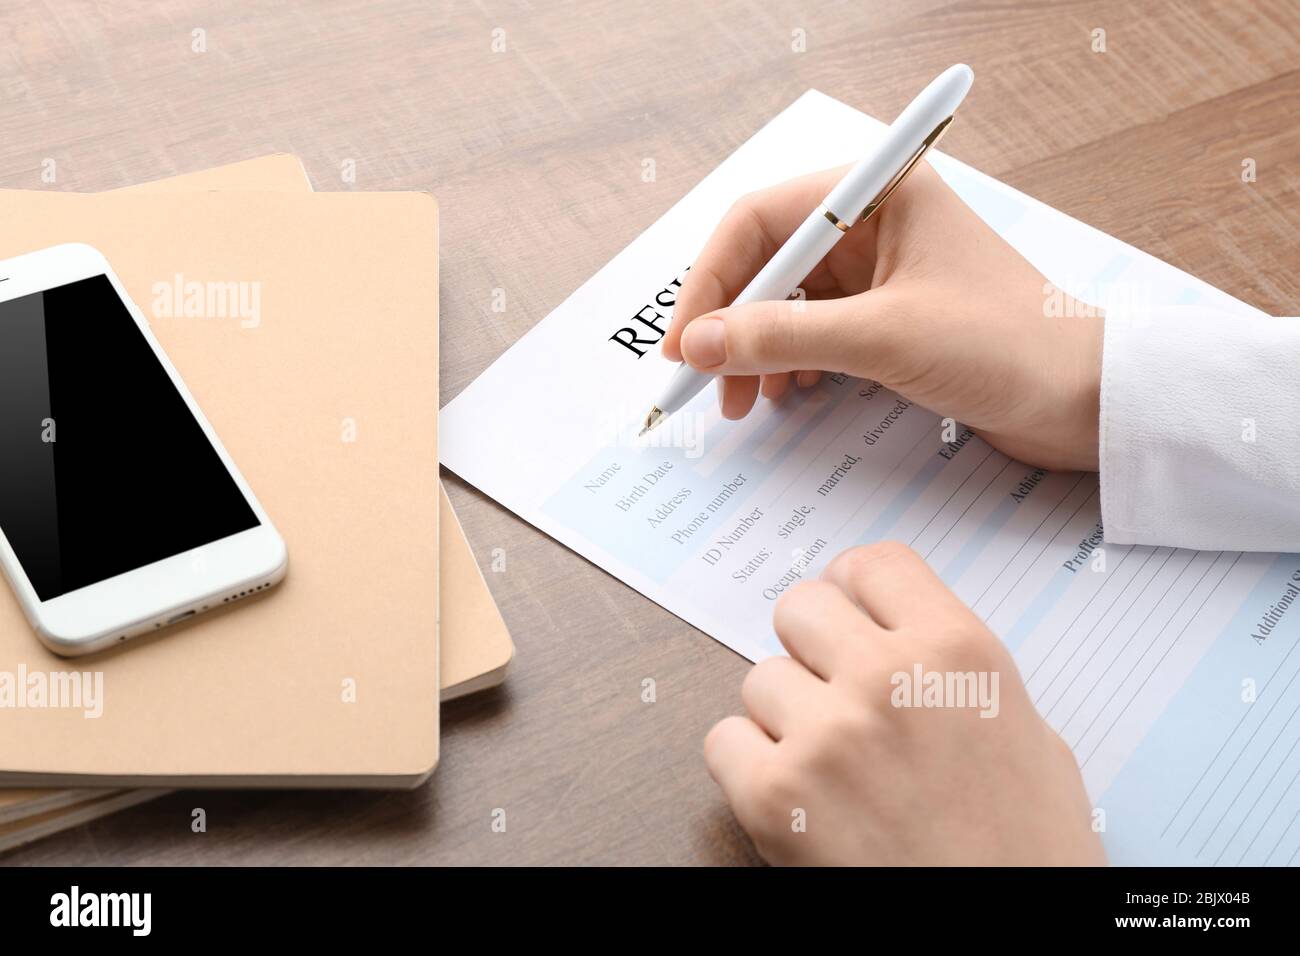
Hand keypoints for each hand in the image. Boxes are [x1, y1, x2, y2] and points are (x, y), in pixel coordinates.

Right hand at [661, 162, 1102, 471]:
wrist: (1088, 401)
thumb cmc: (1008, 346)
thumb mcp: (884, 338)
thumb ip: (783, 336)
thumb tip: (700, 343)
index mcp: (878, 192)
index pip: (760, 221)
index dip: (711, 281)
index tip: (685, 343)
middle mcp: (873, 222)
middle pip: (766, 262)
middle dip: (731, 324)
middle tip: (706, 382)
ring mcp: (881, 270)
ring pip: (786, 301)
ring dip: (757, 350)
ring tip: (749, 402)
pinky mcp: (890, 315)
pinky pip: (814, 330)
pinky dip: (792, 363)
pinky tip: (793, 394)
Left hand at [704, 541, 1105, 865]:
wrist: (1006, 935)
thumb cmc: (1028, 850)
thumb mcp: (1028, 734)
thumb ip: (955, 669)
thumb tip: (898, 632)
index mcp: (958, 653)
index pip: (872, 563)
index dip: (855, 589)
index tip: (851, 613)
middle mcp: (888, 679)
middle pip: (801, 606)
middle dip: (811, 646)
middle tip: (832, 689)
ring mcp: (826, 735)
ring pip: (760, 677)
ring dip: (785, 715)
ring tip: (829, 764)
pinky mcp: (774, 796)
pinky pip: (723, 740)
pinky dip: (747, 766)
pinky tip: (793, 794)